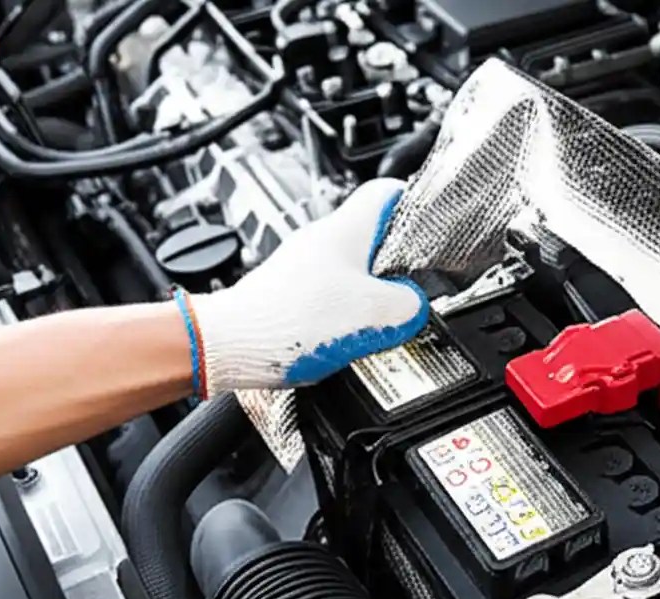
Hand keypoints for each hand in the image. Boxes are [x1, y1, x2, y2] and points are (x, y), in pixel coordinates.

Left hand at [188, 178, 427, 395]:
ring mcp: (302, 265)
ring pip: (352, 270)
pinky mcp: (288, 292)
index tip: (429, 220)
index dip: (414, 202)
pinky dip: (344, 313)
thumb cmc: (288, 320)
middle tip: (410, 290)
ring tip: (377, 323)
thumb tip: (415, 306)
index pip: (387, 192)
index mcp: (346, 230)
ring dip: (370, 294)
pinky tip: (346, 338)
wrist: (230, 345)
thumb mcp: (374, 314)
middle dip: (397, 266)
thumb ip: (408, 305)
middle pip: (373, 237)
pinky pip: (329, 294)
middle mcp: (321, 241)